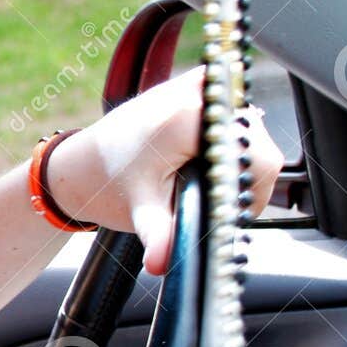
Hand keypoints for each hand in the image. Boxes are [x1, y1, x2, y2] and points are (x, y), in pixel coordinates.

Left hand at [45, 65, 285, 276]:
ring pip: (249, 130)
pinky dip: (226, 139)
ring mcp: (198, 84)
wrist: (86, 160)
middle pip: (256, 145)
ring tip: (198, 176)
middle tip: (205, 194)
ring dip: (235, 159)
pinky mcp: (198, 83)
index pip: (259, 160)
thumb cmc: (112, 182)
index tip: (229, 210)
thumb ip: (158, 235)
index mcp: (187, 120)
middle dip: (240, 177)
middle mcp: (197, 93)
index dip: (251, 193)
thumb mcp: (140, 210)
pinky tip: (199, 156)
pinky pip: (234, 115)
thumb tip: (161, 263)